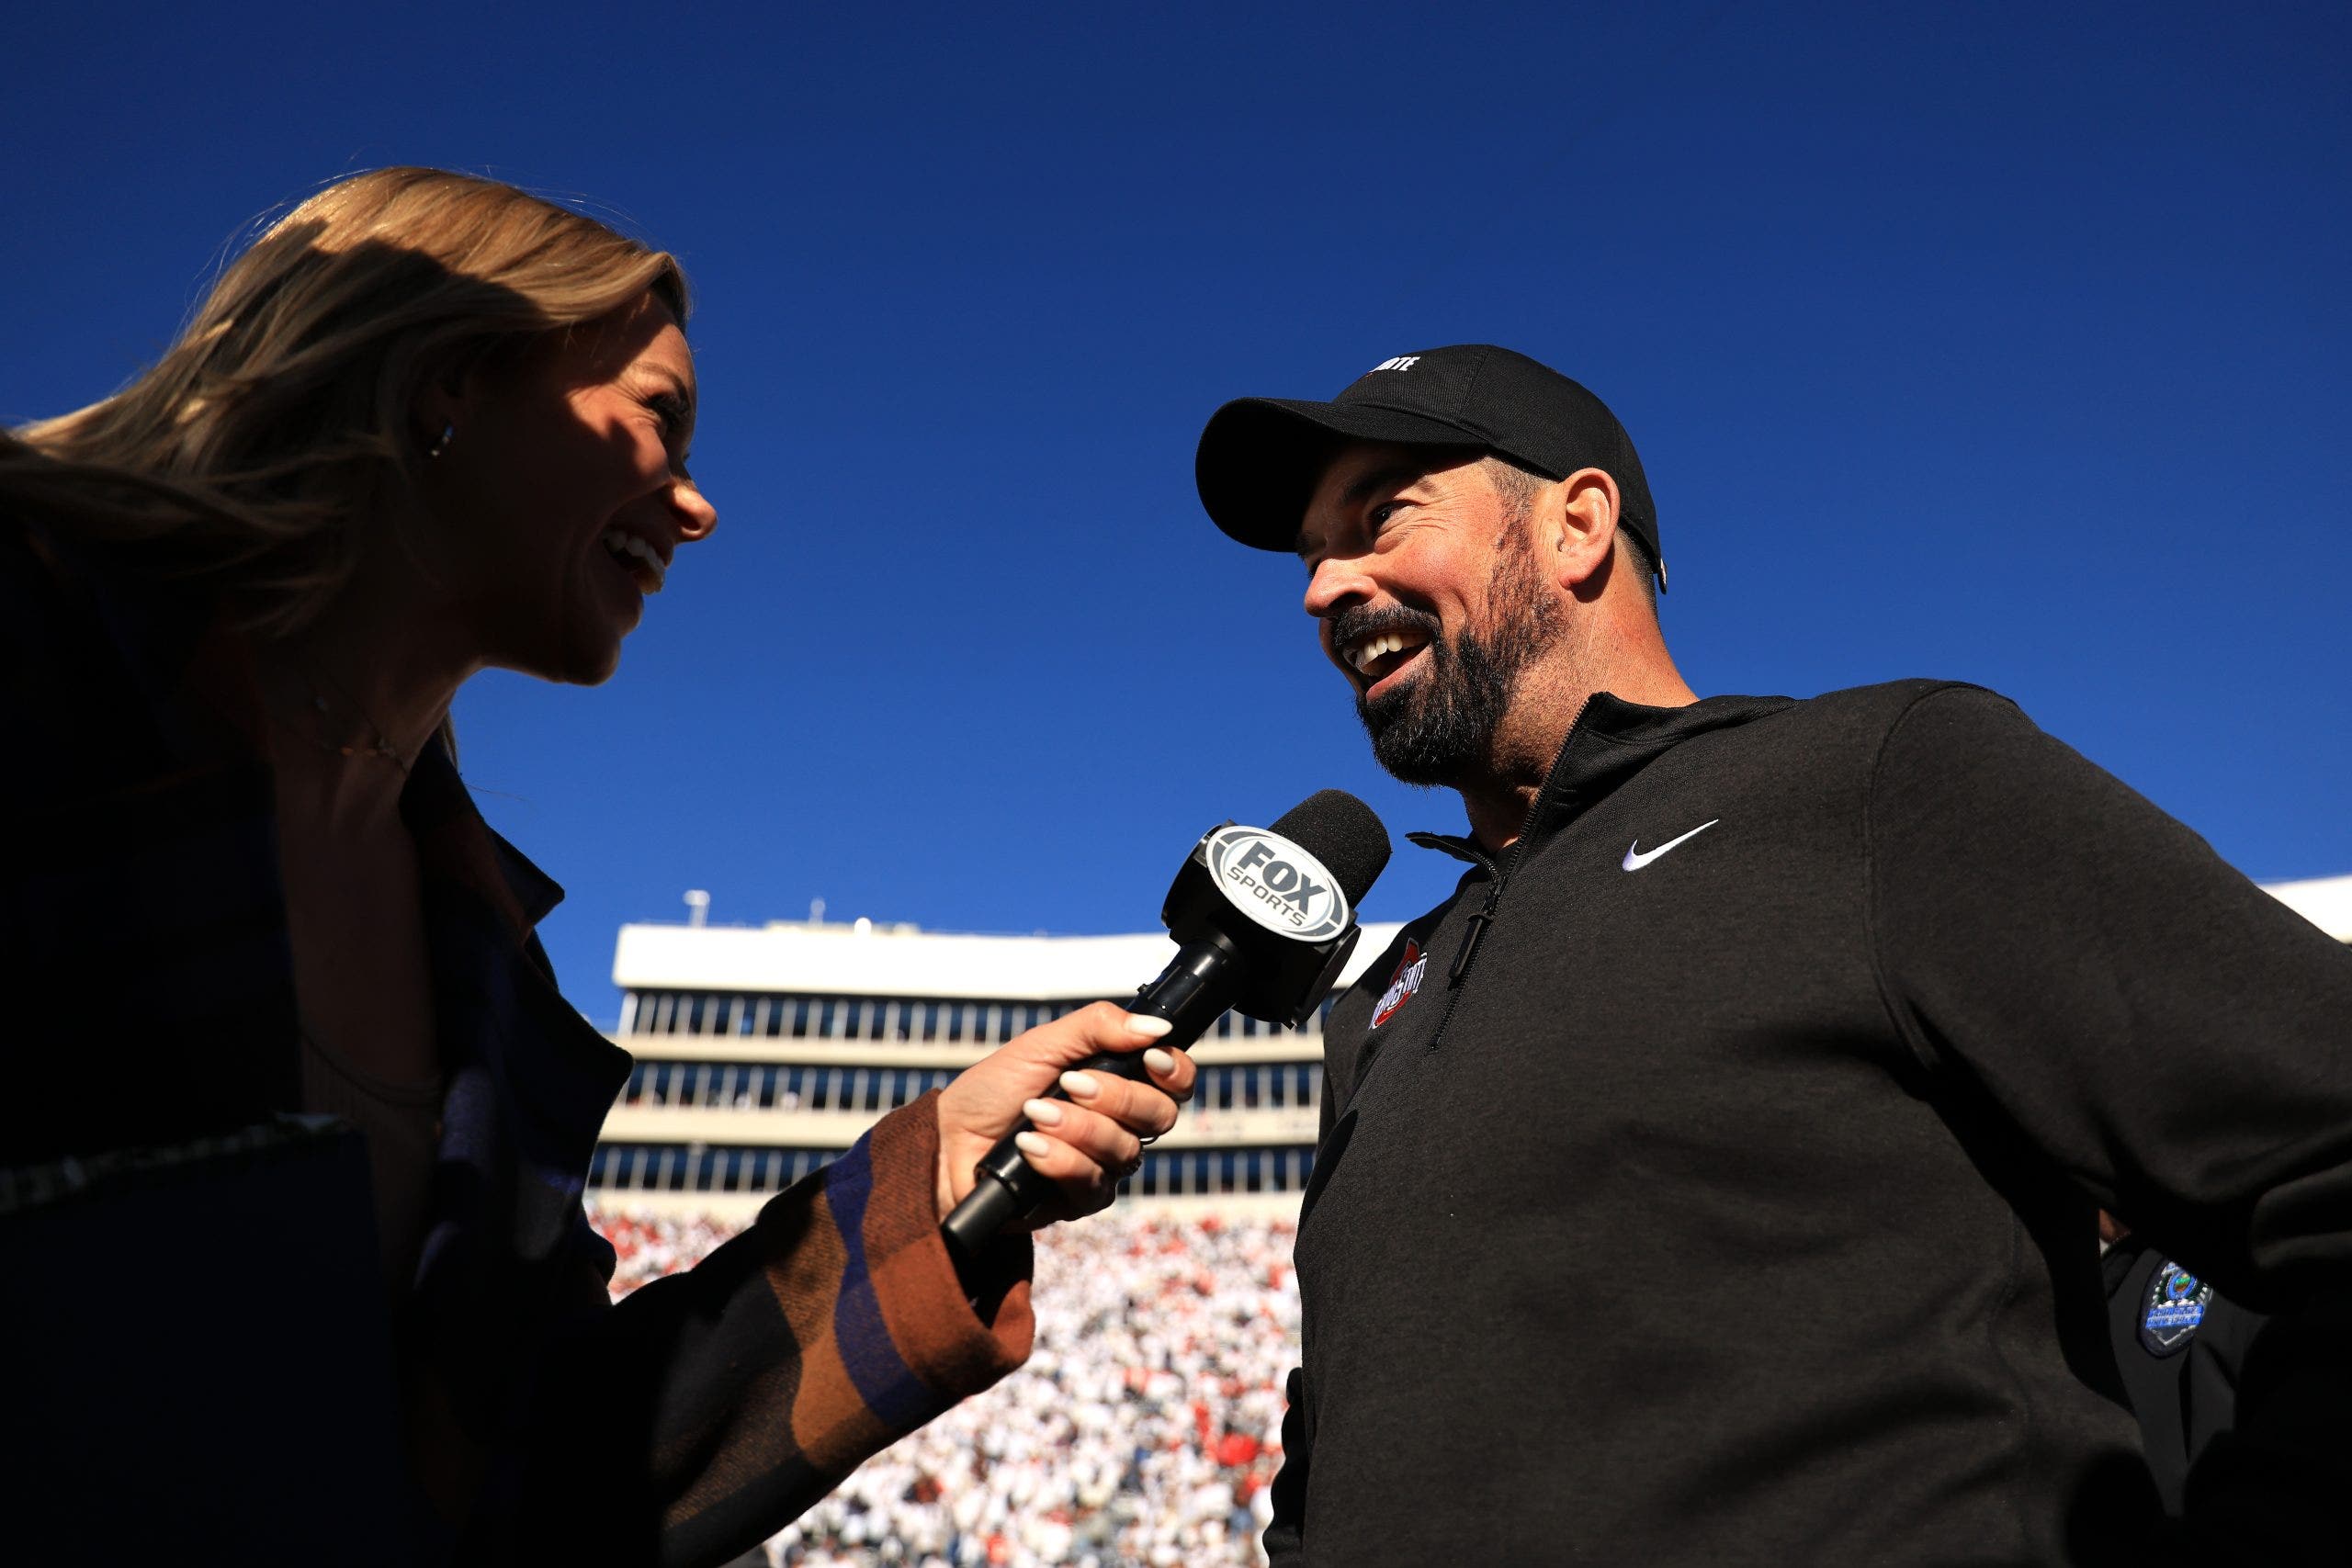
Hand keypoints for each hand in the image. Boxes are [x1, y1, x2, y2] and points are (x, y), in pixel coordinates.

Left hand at [935, 1002, 1196, 1228]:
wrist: (946, 1140)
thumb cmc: (993, 1090)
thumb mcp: (1042, 1044)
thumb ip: (1099, 1027)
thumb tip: (1156, 1027)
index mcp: (1118, 1084)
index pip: (1174, 1083)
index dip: (1175, 1072)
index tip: (1149, 1058)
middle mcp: (1118, 1126)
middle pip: (1159, 1116)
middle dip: (1117, 1097)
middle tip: (1071, 1083)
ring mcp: (1102, 1165)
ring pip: (1125, 1150)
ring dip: (1077, 1127)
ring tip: (1034, 1113)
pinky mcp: (1078, 1200)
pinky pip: (1092, 1182)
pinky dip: (1059, 1158)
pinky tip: (1028, 1145)